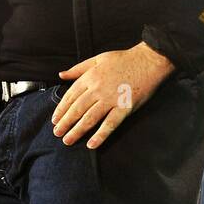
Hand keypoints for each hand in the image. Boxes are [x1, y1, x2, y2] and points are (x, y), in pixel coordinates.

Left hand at [51, 43, 176, 148]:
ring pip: (90, 118)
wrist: (148, 61)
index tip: (55, 120)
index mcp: (90, 77)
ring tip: (67, 140)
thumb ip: (78, 68)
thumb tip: (61, 75)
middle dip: (65, 123)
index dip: (61, 109)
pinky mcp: (125, 108)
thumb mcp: (98, 58)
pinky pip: (110, 124)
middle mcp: (98, 89)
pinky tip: (92, 144)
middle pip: (77, 109)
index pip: (70, 96)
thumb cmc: (123, 59)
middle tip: (57, 133)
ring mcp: (111, 99)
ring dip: (77, 131)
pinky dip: (100, 135)